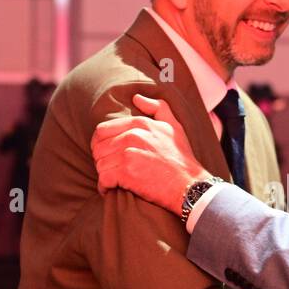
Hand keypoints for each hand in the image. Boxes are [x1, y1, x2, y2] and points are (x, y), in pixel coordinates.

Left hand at [91, 94, 210, 214]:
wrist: (190, 185)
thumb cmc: (182, 158)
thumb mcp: (174, 127)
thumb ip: (157, 108)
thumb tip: (136, 98)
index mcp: (139, 123)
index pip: (102, 130)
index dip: (101, 144)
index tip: (108, 155)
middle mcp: (132, 136)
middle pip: (98, 148)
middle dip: (101, 160)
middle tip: (111, 169)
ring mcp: (128, 154)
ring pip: (100, 164)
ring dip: (104, 174)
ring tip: (114, 180)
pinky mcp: (127, 173)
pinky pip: (103, 179)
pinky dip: (104, 187)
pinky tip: (111, 189)